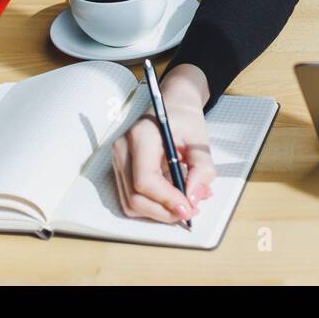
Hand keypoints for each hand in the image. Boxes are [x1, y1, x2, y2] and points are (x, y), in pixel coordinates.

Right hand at [110, 63, 215, 224]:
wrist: (172, 105)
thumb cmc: (185, 119)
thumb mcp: (200, 140)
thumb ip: (202, 167)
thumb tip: (193, 198)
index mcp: (141, 136)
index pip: (145, 180)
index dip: (167, 199)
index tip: (189, 208)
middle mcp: (122, 149)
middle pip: (135, 197)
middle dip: (164, 211)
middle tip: (191, 212)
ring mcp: (117, 161)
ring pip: (131, 203)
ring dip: (159, 211)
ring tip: (185, 203)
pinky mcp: (120, 170)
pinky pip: (131, 198)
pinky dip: (153, 205)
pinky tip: (173, 197)